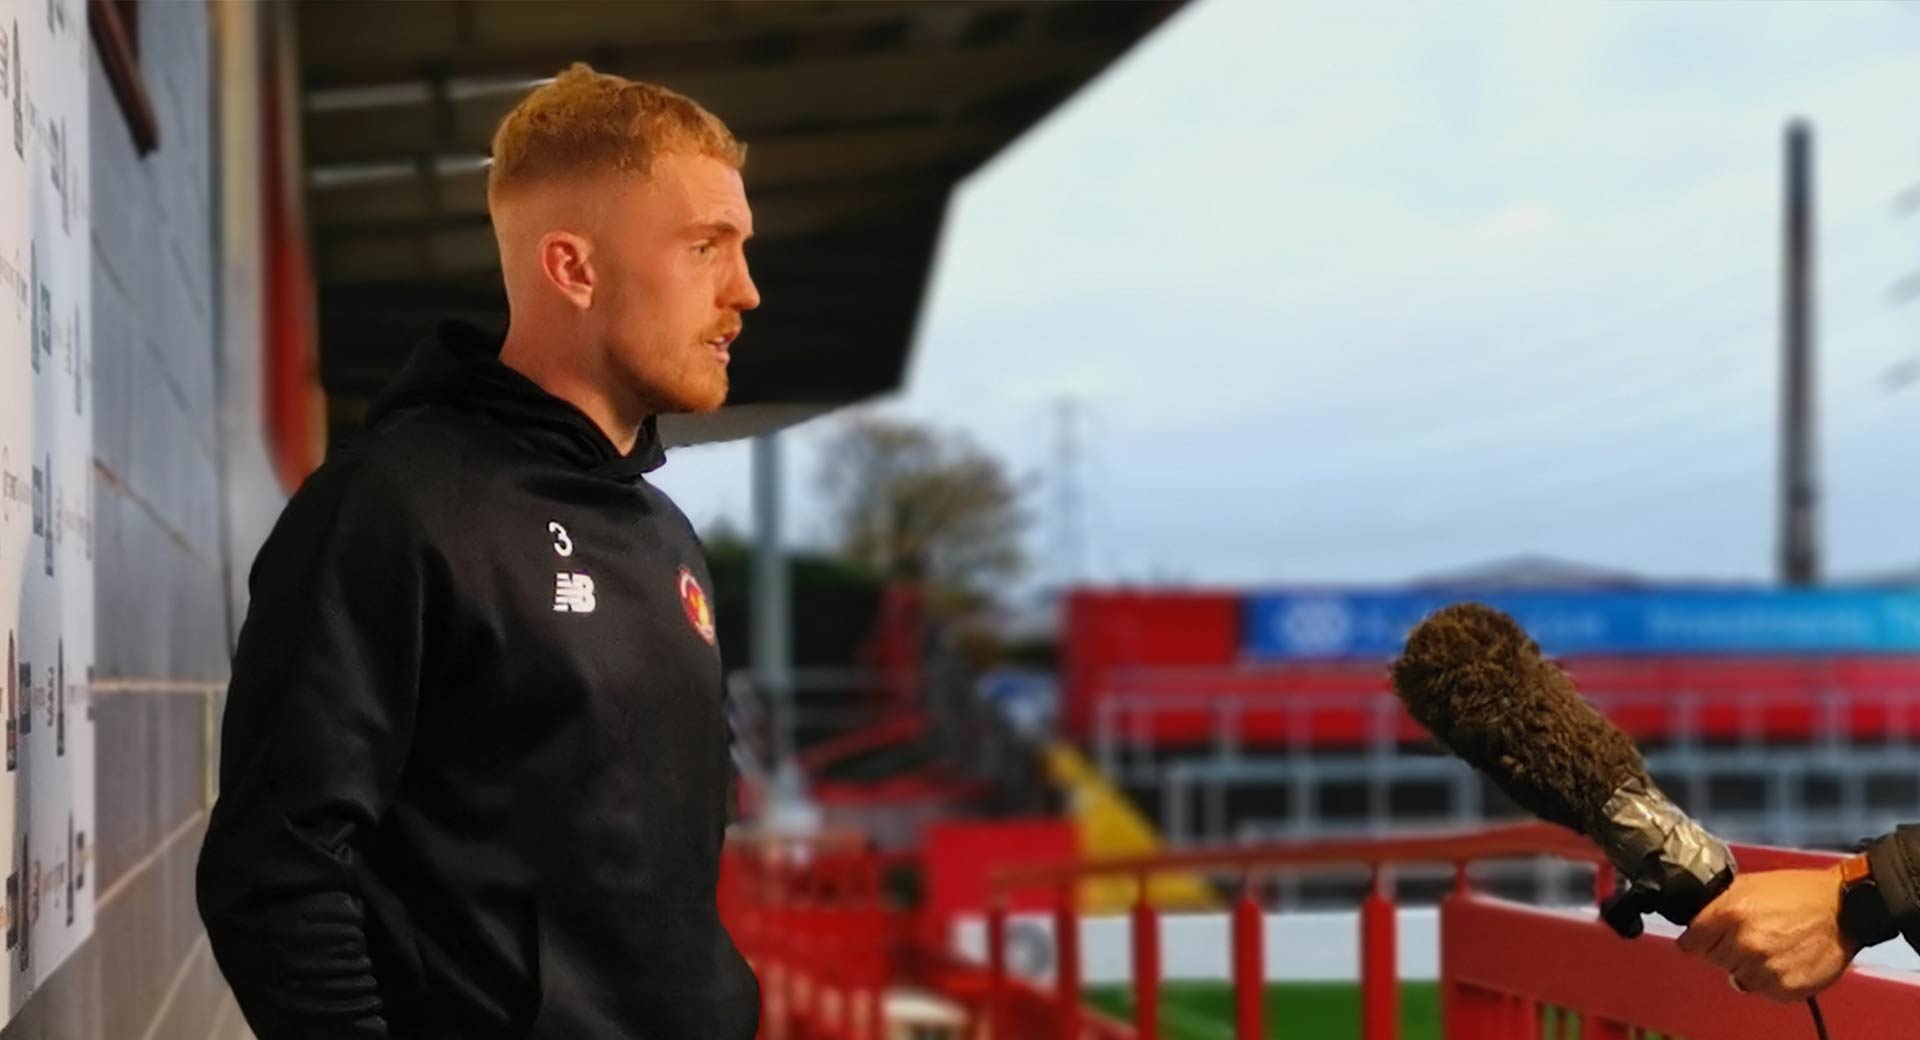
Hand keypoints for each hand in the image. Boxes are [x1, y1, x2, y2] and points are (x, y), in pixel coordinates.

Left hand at [1676, 867, 1855, 1001]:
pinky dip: (1770, 980)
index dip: (1698, 939)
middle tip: (1750, 937)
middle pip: (1713, 959)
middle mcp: (1744, 942)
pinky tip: (1784, 961)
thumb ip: (1718, 905)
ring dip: (1749, 967)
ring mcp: (1765, 968)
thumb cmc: (1797, 893)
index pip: (1691, 942)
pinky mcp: (1785, 987)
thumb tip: (1695, 922)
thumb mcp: (1747, 885)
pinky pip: (1763, 990)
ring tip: (1772, 947)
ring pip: (1737, 977)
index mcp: (1729, 913)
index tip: (1704, 939)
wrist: (1843, 909)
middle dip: (1725, 949)